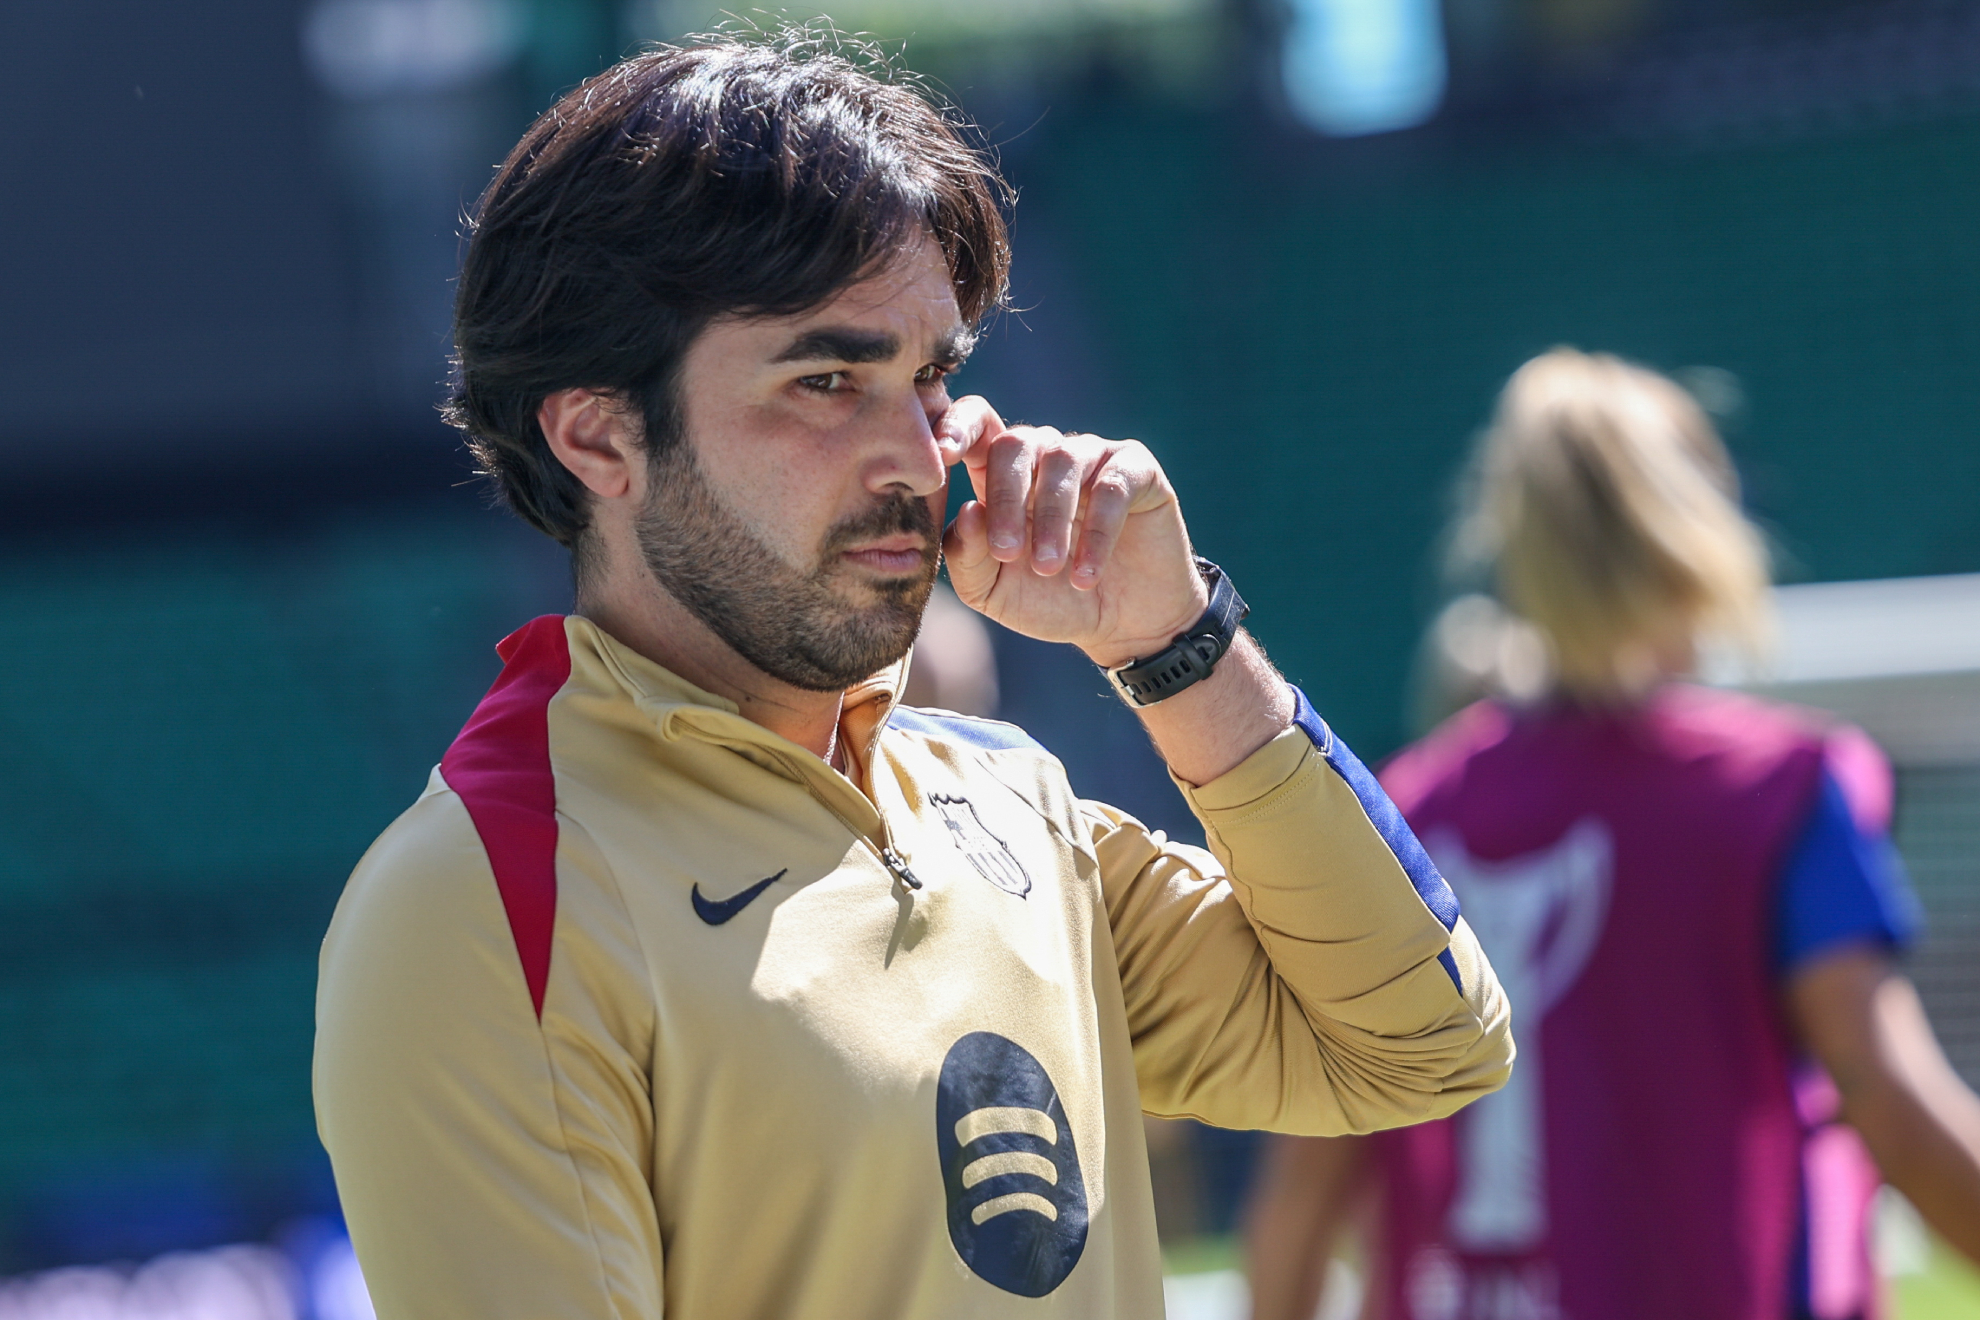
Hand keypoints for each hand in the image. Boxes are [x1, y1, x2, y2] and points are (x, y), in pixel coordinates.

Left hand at [936, 396, 1208, 669]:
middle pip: (1014, 443)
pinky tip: (1085, 576)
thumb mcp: (993, 590)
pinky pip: (1112, 485)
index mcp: (1002, 472)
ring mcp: (1094, 457)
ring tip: (1049, 571)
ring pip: (1062, 461)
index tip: (942, 453)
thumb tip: (968, 508)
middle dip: (1005, 498)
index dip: (956, 425)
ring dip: (1051, 519)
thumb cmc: (1050, 601)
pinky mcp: (1137, 471)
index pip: (976, 424)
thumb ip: (967, 556)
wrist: (1121, 625)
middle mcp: (1046, 454)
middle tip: (1007, 553)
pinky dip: (1097, 532)